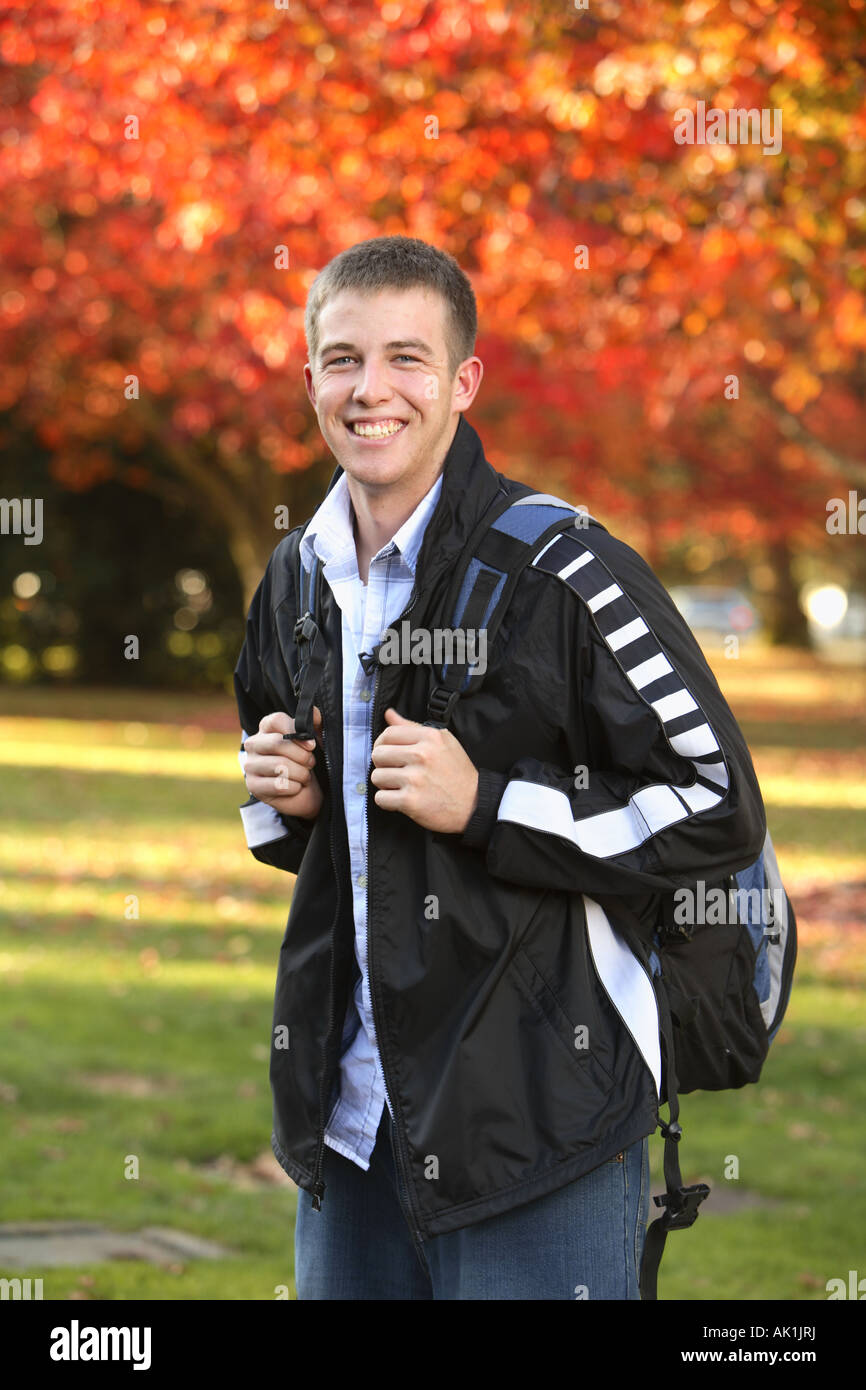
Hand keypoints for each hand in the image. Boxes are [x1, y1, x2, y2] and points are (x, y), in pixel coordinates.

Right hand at [242, 709, 323, 820]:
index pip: (277, 720)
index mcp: (267, 727)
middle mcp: (254, 743)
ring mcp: (250, 765)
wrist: (307, 791)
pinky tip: (294, 787)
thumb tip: (314, 714)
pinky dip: (295, 788)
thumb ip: (315, 723)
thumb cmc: (307, 760)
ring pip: (280, 766)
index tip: (311, 745)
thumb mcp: (316, 739)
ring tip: (303, 775)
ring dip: (301, 774)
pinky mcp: (253, 786)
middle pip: (277, 743)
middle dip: (302, 756)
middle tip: (310, 763)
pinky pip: (279, 785)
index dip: (296, 731)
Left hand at [370, 708, 478, 832]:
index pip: (388, 733)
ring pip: (376, 777)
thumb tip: (389, 714)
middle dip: (383, 765)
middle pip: (378, 754)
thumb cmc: (457, 772)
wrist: (474, 804)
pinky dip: (388, 801)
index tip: (388, 753)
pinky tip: (401, 799)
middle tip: (396, 771)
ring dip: (385, 784)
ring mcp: (415, 779)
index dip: (382, 743)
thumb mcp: (442, 741)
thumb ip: (413, 727)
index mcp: (430, 737)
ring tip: (401, 786)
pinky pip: (380, 798)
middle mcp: (422, 755)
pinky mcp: (411, 801)